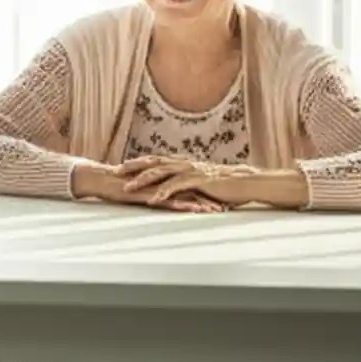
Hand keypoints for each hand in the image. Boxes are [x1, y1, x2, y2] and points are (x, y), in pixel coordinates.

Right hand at [71, 163, 225, 212]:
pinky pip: (167, 200)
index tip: (222, 197)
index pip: (189, 184)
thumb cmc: (117, 184)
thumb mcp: (140, 188)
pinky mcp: (147, 193)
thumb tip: (164, 196)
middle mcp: (162, 180)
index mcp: (162, 178)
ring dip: (201, 202)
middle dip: (210, 196)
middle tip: (228, 204)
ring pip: (184, 195)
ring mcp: (156, 186)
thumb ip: (153, 190)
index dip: (206, 190)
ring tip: (217, 210)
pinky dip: (182, 205)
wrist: (99, 179)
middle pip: (192, 188)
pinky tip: (193, 209)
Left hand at [117, 155, 258, 206]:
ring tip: (127, 188)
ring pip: (161, 174)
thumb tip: (175, 188)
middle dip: (132, 167)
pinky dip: (162, 193)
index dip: (137, 163)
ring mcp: (190, 171)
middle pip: (152, 163)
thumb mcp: (201, 182)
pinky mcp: (198, 181)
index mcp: (183, 163)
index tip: (120, 167)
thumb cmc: (225, 185)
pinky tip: (152, 200)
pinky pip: (176, 187)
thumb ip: (186, 183)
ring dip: (142, 181)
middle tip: (114, 172)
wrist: (246, 183)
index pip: (155, 161)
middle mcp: (184, 164)